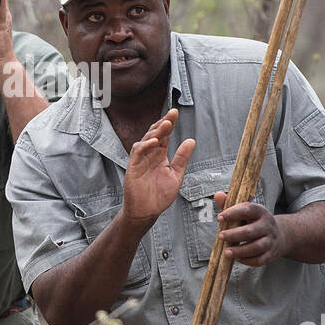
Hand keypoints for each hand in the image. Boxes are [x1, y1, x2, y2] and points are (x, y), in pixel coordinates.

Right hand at [123, 109, 195, 224]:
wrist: (147, 211)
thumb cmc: (160, 195)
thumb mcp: (176, 174)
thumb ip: (182, 158)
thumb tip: (191, 140)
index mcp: (160, 155)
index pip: (165, 135)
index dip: (170, 124)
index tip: (176, 112)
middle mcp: (150, 154)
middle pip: (155, 134)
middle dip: (163, 123)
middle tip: (172, 113)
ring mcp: (140, 160)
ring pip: (146, 140)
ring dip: (156, 131)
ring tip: (166, 124)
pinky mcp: (133, 167)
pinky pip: (138, 152)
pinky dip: (145, 145)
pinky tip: (155, 141)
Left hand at [214, 192, 286, 266]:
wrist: (279, 235)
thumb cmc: (254, 221)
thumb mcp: (245, 211)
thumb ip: (230, 204)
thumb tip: (217, 195)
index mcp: (260, 211)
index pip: (247, 209)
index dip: (233, 213)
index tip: (219, 218)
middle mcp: (267, 225)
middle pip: (251, 231)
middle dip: (234, 235)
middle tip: (221, 236)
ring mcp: (271, 240)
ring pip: (256, 247)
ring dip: (240, 251)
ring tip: (227, 252)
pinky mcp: (272, 253)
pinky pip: (260, 260)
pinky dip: (248, 261)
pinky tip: (237, 259)